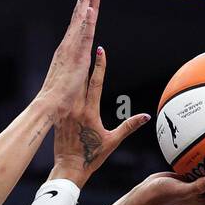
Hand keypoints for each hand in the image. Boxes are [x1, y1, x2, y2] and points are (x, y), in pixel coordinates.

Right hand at [39, 0, 101, 121]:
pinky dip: (87, 22)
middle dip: (83, 4)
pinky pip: (84, 36)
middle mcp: (66, 49)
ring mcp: (71, 52)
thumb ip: (70, 78)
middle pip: (78, 22)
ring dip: (86, 6)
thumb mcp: (65, 85)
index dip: (80, 16)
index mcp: (66, 55)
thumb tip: (71, 77)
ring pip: (81, 24)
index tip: (84, 2)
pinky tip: (90, 9)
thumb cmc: (55, 102)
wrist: (48, 106)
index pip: (75, 31)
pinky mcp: (77, 57)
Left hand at [49, 42, 149, 187]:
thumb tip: (146, 116)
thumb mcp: (112, 141)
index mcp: (89, 112)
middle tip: (84, 36)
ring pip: (70, 81)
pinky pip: (63, 91)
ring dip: (73, 63)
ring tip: (73, 45)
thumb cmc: (91, 157)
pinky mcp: (58, 113)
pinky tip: (64, 66)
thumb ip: (129, 126)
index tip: (100, 49)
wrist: (69, 168)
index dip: (99, 66)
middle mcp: (76, 108)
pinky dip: (65, 78)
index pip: (95, 83)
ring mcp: (65, 110)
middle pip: (81, 76)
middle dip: (84, 56)